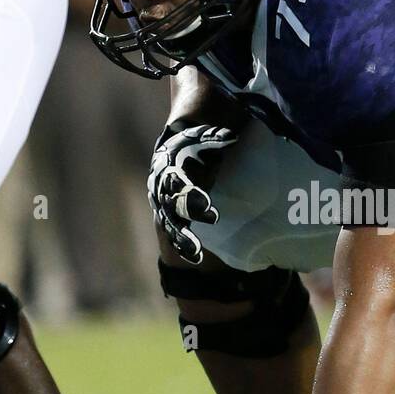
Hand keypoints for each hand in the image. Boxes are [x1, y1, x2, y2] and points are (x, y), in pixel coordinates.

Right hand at [147, 121, 237, 263]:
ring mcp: (165, 206)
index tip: (206, 203)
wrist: (171, 154)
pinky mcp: (171, 218)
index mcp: (169, 170)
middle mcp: (164, 190)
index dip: (189, 194)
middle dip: (189, 213)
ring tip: (196, 252)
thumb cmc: (189, 147)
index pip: (177, 183)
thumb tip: (231, 136)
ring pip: (172, 225)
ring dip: (183, 238)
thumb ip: (214, 139)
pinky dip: (183, 246)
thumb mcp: (200, 139)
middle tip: (210, 217)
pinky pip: (175, 235)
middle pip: (173, 205)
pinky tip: (196, 258)